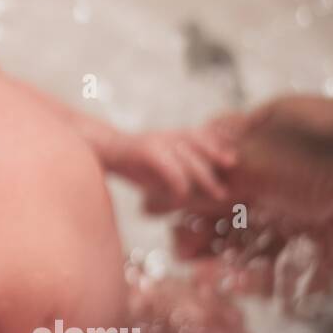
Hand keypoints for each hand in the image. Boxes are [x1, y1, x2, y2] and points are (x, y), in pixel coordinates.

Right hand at [108, 127, 236, 211]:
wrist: (99, 150)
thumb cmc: (130, 162)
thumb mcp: (156, 162)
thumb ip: (175, 170)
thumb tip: (193, 191)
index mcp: (171, 136)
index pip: (201, 136)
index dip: (218, 146)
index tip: (232, 160)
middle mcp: (167, 135)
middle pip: (199, 147)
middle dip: (217, 165)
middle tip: (229, 184)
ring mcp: (157, 141)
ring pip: (189, 158)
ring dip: (205, 178)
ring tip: (216, 194)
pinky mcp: (146, 150)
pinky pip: (170, 167)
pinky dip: (179, 183)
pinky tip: (182, 197)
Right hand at [171, 96, 332, 281]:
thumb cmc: (327, 151)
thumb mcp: (256, 156)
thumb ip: (208, 180)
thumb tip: (159, 193)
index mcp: (268, 142)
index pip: (215, 168)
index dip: (184, 188)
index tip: (154, 205)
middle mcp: (284, 180)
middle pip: (229, 210)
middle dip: (198, 228)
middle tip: (176, 244)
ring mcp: (303, 218)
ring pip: (248, 244)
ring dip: (219, 256)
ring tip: (195, 268)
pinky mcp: (320, 255)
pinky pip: (277, 271)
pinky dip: (250, 278)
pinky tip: (225, 282)